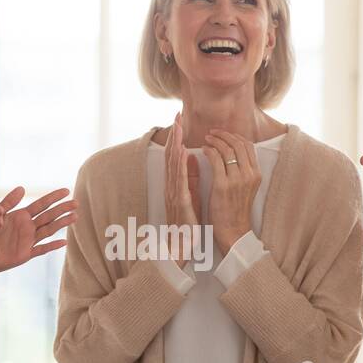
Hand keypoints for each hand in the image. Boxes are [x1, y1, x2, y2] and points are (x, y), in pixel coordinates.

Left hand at [0, 186, 77, 277]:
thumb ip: (8, 203)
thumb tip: (22, 188)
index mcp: (20, 216)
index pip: (41, 204)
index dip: (53, 197)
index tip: (66, 190)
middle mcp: (26, 227)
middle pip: (48, 216)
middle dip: (62, 209)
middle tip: (77, 202)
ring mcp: (27, 241)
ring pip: (48, 230)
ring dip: (61, 224)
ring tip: (75, 217)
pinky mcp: (24, 254)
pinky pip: (40, 250)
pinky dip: (52, 246)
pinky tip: (64, 242)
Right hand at [163, 112, 202, 265]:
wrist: (180, 246)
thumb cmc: (187, 223)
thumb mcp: (191, 195)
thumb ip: (191, 176)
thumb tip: (191, 156)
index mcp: (175, 185)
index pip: (175, 157)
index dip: (177, 138)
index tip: (180, 121)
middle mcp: (171, 186)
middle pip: (171, 156)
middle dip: (174, 136)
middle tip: (177, 116)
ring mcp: (174, 193)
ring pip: (173, 164)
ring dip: (175, 144)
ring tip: (177, 128)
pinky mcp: (180, 201)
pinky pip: (180, 180)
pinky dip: (180, 165)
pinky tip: (182, 152)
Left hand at [202, 128, 261, 254]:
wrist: (233, 231)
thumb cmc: (236, 210)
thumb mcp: (246, 188)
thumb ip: (243, 171)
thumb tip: (235, 152)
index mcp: (256, 174)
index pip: (248, 146)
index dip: (235, 136)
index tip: (224, 134)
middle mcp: (249, 175)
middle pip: (238, 144)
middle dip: (224, 135)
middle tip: (212, 133)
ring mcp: (237, 180)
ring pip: (226, 149)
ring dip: (215, 141)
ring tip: (206, 140)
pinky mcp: (222, 185)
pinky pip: (215, 159)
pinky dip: (208, 151)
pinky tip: (203, 150)